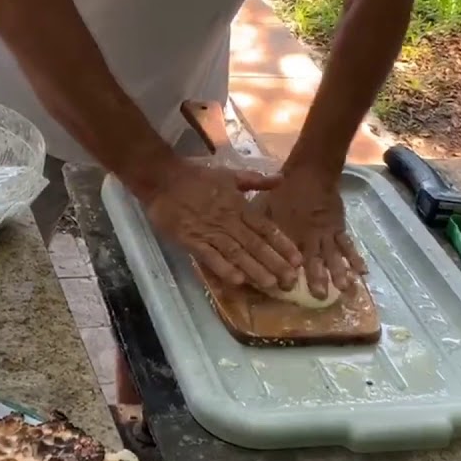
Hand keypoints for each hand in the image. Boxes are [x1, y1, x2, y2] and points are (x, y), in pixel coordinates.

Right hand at [140, 160, 301, 289]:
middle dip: (274, 263)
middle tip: (290, 281)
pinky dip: (223, 268)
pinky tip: (237, 281)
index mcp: (239, 206)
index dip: (283, 245)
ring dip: (254, 269)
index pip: (266, 228)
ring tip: (270, 285)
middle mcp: (229, 221)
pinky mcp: (191, 241)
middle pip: (255, 245)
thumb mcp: (230, 174)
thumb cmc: (197, 177)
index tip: (297, 260)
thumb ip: (256, 180)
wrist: (163, 179)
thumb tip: (281, 179)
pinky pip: (210, 257)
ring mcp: (210, 232)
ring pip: (237, 253)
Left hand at [251, 169, 366, 298]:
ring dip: (340, 272)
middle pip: (314, 259)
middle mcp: (309, 236)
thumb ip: (259, 227)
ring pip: (334, 255)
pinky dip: (356, 257)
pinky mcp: (339, 228)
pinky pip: (348, 245)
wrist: (310, 171)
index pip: (287, 256)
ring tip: (345, 289)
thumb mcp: (264, 207)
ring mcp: (327, 233)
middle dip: (317, 278)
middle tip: (320, 296)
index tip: (286, 287)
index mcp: (289, 233)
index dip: (286, 272)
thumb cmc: (283, 192)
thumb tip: (244, 244)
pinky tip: (363, 272)